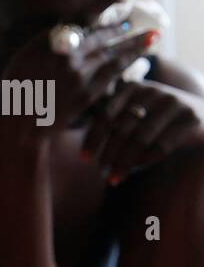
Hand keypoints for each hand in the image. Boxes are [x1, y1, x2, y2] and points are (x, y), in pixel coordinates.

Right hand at [0, 0, 158, 141]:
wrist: (16, 123)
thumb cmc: (16, 90)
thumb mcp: (24, 58)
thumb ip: (49, 43)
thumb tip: (68, 31)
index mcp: (50, 42)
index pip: (84, 14)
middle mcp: (68, 55)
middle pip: (103, 35)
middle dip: (121, 27)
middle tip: (132, 21)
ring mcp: (79, 75)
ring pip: (114, 53)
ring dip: (135, 43)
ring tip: (151, 37)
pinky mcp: (87, 94)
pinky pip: (113, 74)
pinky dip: (127, 63)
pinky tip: (138, 58)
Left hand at [82, 80, 203, 183]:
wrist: (198, 116)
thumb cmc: (152, 119)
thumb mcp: (132, 111)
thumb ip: (109, 119)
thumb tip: (75, 140)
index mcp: (132, 87)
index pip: (106, 114)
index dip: (93, 137)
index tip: (83, 158)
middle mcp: (153, 91)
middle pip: (122, 128)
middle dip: (108, 153)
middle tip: (100, 172)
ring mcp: (174, 103)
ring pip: (140, 139)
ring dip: (123, 162)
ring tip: (112, 178)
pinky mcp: (190, 119)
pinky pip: (162, 146)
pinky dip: (145, 161)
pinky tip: (134, 171)